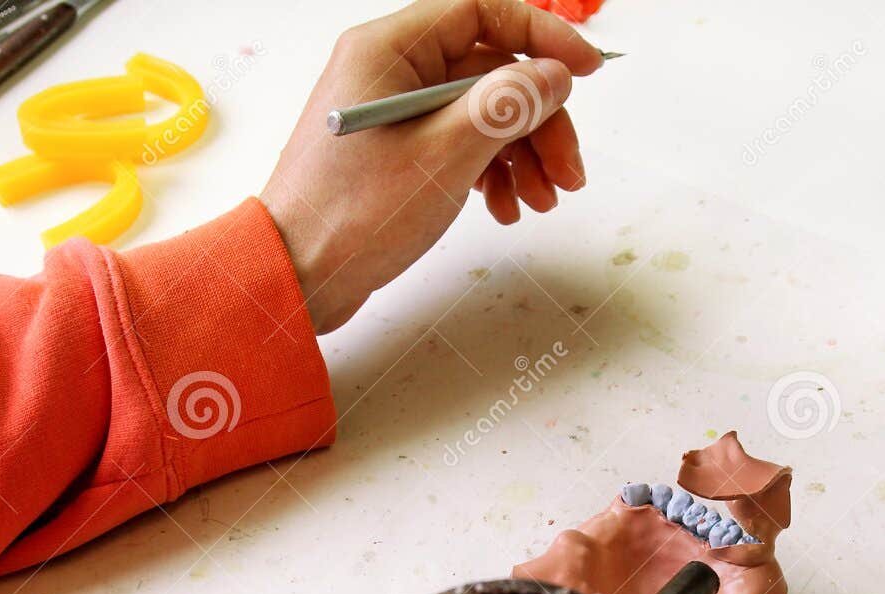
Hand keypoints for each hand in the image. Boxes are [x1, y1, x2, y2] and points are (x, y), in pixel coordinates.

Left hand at [260, 0, 604, 333]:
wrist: (299, 276)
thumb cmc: (357, 213)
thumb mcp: (447, 153)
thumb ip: (507, 105)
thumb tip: (553, 75)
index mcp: (390, 50)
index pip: (480, 13)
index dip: (540, 37)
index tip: (585, 71)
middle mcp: (390, 72)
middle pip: (490, 72)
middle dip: (538, 121)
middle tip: (569, 174)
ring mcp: (392, 114)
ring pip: (480, 114)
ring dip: (522, 155)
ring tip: (541, 202)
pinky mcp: (394, 154)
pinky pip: (458, 145)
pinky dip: (490, 174)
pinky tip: (506, 210)